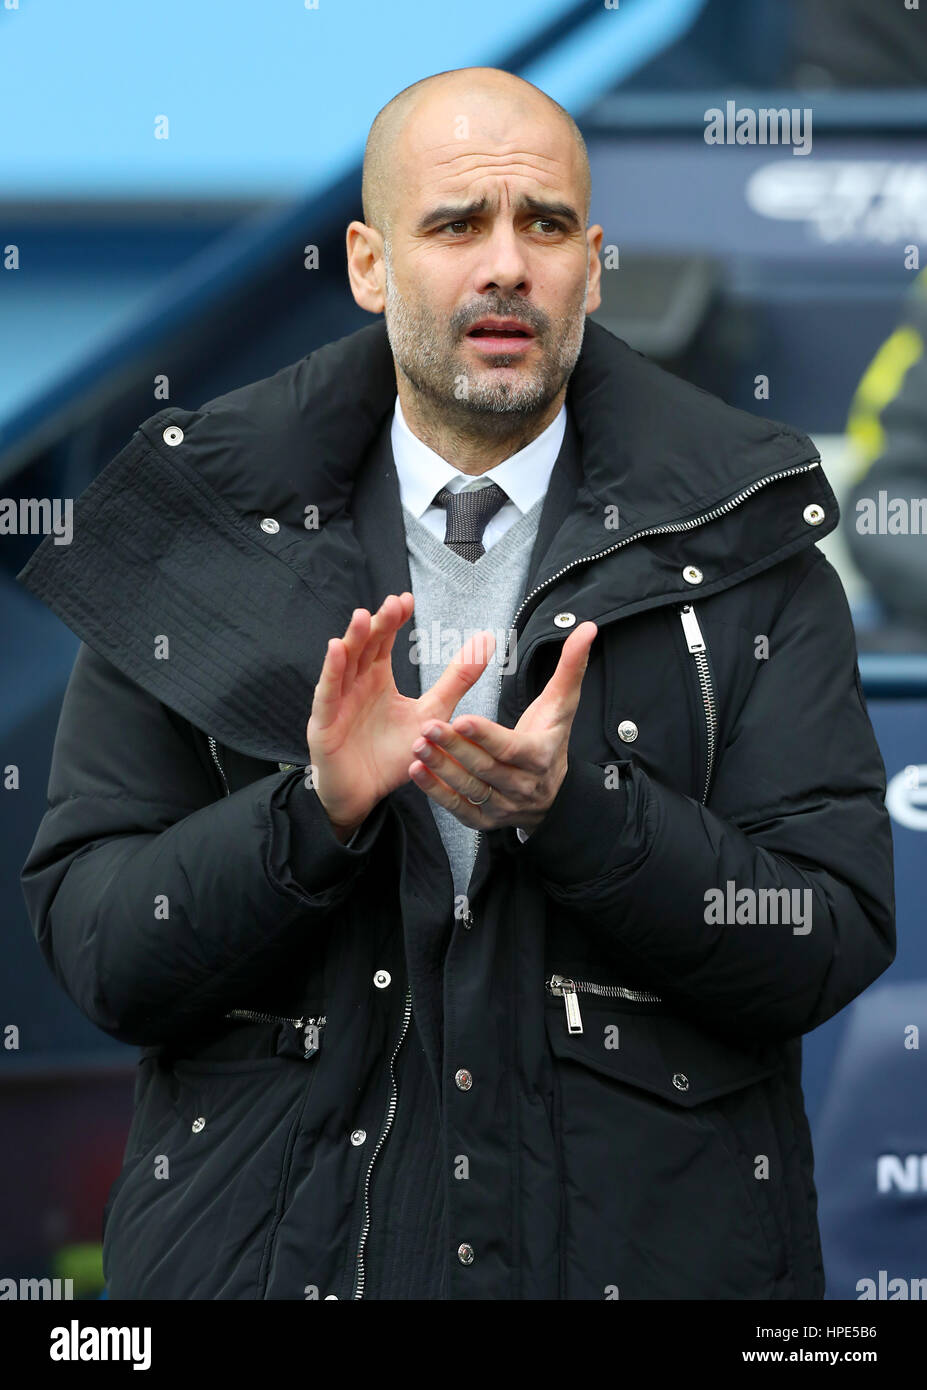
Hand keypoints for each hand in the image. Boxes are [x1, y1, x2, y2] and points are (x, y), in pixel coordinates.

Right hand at [306, 593, 497, 833]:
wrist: (365, 796)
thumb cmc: (392, 754)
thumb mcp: (432, 713)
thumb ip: (456, 679)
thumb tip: (486, 642)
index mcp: (376, 679)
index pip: (383, 642)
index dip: (393, 620)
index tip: (407, 600)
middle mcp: (355, 685)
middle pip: (364, 647)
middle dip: (377, 625)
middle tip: (393, 604)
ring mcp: (336, 702)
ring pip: (343, 665)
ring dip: (352, 640)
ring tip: (363, 617)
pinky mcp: (324, 724)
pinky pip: (327, 694)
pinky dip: (331, 672)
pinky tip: (336, 650)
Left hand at [407, 620, 597, 832]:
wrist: (551, 795)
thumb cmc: (550, 738)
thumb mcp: (562, 705)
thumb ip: (571, 666)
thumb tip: (587, 627)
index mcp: (541, 756)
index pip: (512, 748)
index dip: (486, 736)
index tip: (461, 719)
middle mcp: (522, 786)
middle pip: (486, 768)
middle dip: (455, 748)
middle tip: (427, 727)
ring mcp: (502, 806)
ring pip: (469, 788)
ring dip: (441, 768)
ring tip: (417, 745)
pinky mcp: (483, 820)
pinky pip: (457, 807)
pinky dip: (436, 792)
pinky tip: (417, 771)